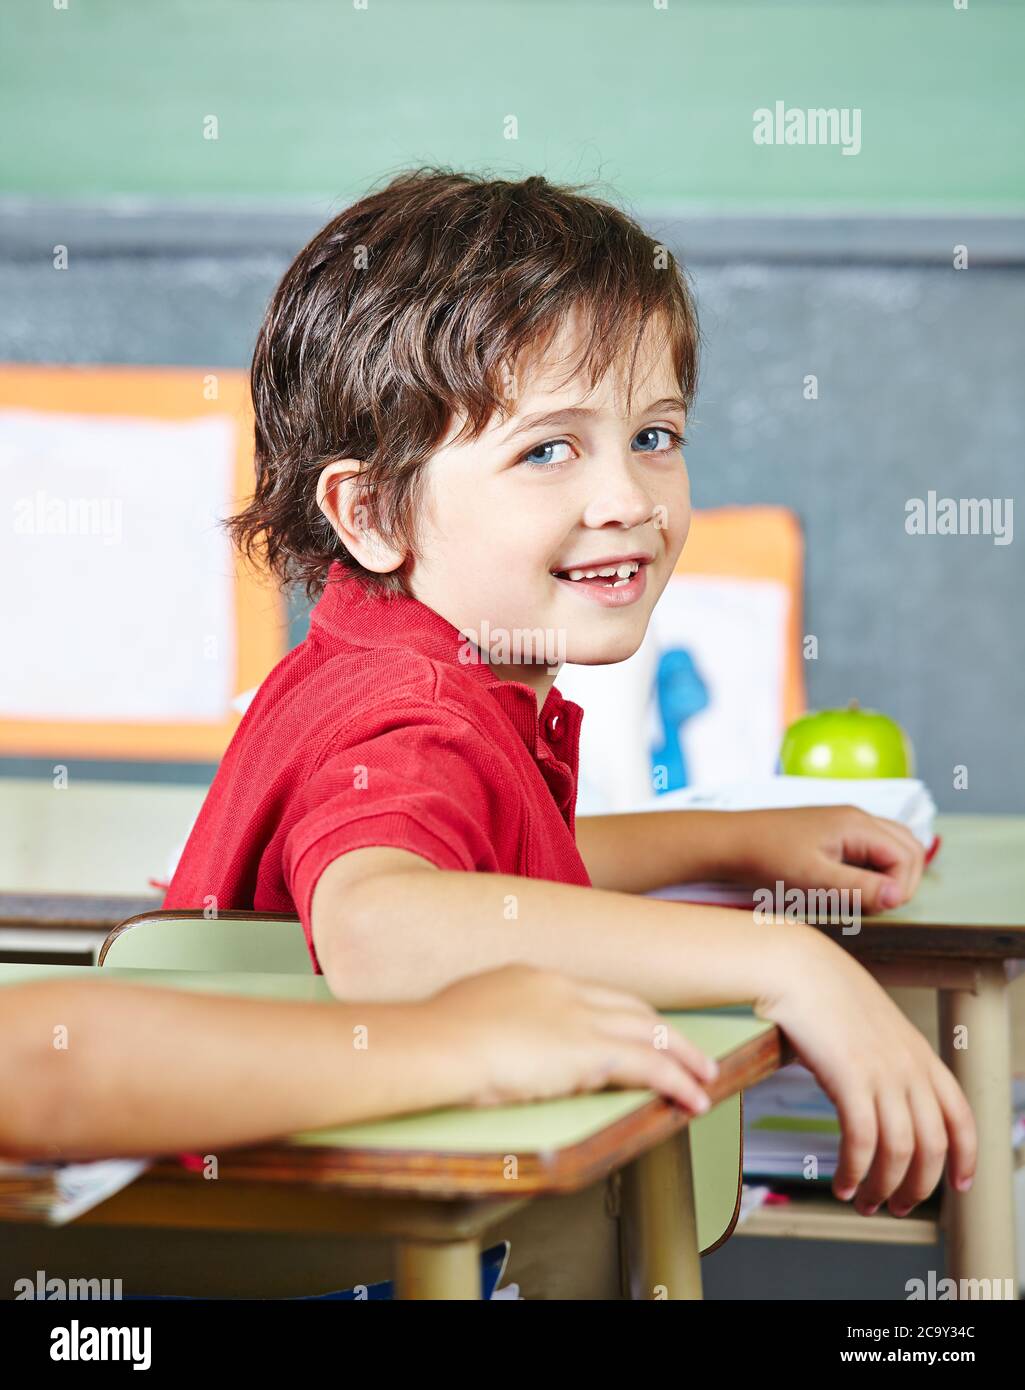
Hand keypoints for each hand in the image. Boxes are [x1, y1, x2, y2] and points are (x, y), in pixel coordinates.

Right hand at [423, 965, 718, 1112]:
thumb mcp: (462, 1016)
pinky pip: (652, 1065)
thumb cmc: (434, 1038)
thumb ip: (484, 1022)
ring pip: (653, 1032)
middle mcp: (564, 990)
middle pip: (632, 1007)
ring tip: (705, 1076)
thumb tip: (477, 1039)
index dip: (620, 1013)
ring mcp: (580, 1016)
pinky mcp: (592, 1050)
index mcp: (532, 977)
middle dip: (664, 1028)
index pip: (592, 994)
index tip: (633, 1027)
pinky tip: (693, 1099)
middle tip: (686, 1048)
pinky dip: (678, 1081)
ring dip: (684, 1056)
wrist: (438, 1042)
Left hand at [727, 805, 925, 914]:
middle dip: (901, 882)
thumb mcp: (815, 879)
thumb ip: (860, 888)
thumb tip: (900, 897)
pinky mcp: (835, 834)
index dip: (901, 887)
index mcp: (857, 824)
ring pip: (892, 849)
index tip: (877, 909)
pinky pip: (871, 851)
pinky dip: (872, 872)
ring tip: (862, 899)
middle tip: (873, 906)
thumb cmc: (768, 858)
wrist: (730, 843)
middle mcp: (858, 818)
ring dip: (888, 877)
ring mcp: (847, 824)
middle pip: (908, 848)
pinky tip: (848, 888)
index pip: (908, 856)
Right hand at [757, 930, 976, 1215]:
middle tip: (898, 1206)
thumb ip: (885, 1061)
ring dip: (884, 1187)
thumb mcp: (872, 1026)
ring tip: (865, 1202)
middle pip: (933, 1145)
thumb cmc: (824, 994)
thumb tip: (877, 1101)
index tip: (959, 1184)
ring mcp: (882, 1072)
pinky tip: (842, 1182)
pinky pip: (862, 1141)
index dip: (966, 1156)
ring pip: (900, 1151)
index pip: (961, 1115)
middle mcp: (909, 1066)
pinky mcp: (850, 1078)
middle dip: (919, 1186)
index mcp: (920, 1053)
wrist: (796, 967)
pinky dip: (855, 1171)